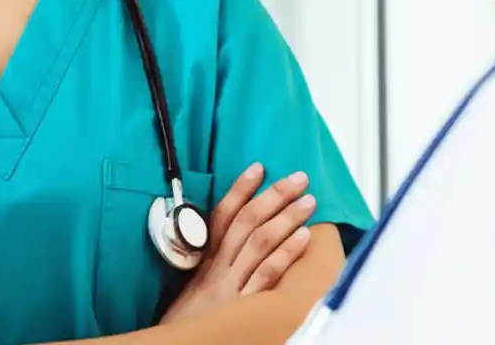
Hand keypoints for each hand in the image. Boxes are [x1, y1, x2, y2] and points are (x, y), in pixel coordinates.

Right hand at [160, 164, 315, 322]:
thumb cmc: (186, 326)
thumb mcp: (193, 291)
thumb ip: (211, 269)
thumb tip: (231, 248)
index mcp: (206, 264)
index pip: (222, 217)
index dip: (239, 190)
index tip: (258, 168)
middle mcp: (219, 270)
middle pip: (246, 223)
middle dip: (273, 196)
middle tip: (298, 178)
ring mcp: (232, 287)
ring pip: (259, 242)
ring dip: (286, 218)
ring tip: (308, 200)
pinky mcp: (244, 308)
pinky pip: (267, 275)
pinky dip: (285, 253)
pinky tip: (304, 238)